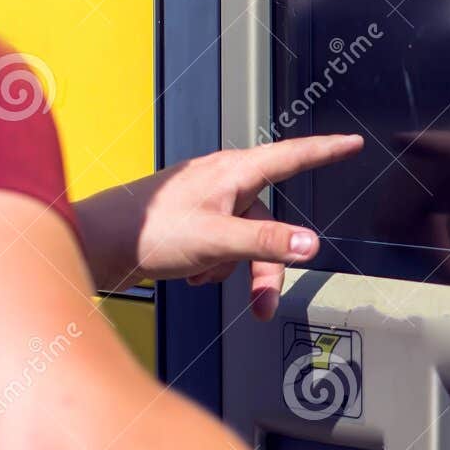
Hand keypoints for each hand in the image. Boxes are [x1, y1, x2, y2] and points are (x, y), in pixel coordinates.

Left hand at [73, 135, 363, 317]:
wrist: (96, 243)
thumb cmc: (148, 232)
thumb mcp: (217, 240)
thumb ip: (266, 243)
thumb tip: (312, 245)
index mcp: (233, 172)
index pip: (292, 156)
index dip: (326, 150)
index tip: (353, 143)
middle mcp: (223, 180)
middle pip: (268, 221)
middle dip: (266, 264)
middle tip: (262, 306)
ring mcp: (207, 199)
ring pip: (244, 237)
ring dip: (233, 267)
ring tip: (203, 280)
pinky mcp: (191, 219)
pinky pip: (222, 243)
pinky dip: (213, 263)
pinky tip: (190, 273)